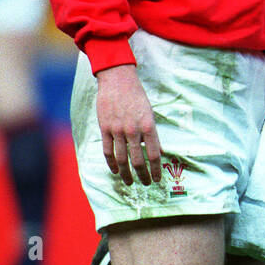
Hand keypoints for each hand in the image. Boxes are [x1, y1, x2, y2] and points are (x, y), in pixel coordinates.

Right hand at [95, 65, 162, 184]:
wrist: (117, 80)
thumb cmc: (137, 96)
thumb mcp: (150, 113)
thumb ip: (153, 134)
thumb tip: (160, 151)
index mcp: (148, 126)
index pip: (154, 155)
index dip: (156, 170)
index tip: (158, 179)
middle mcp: (134, 130)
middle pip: (139, 160)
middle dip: (143, 175)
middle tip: (146, 184)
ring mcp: (118, 130)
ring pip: (122, 159)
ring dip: (127, 174)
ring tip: (130, 182)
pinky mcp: (105, 128)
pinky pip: (108, 151)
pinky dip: (112, 163)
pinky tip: (116, 171)